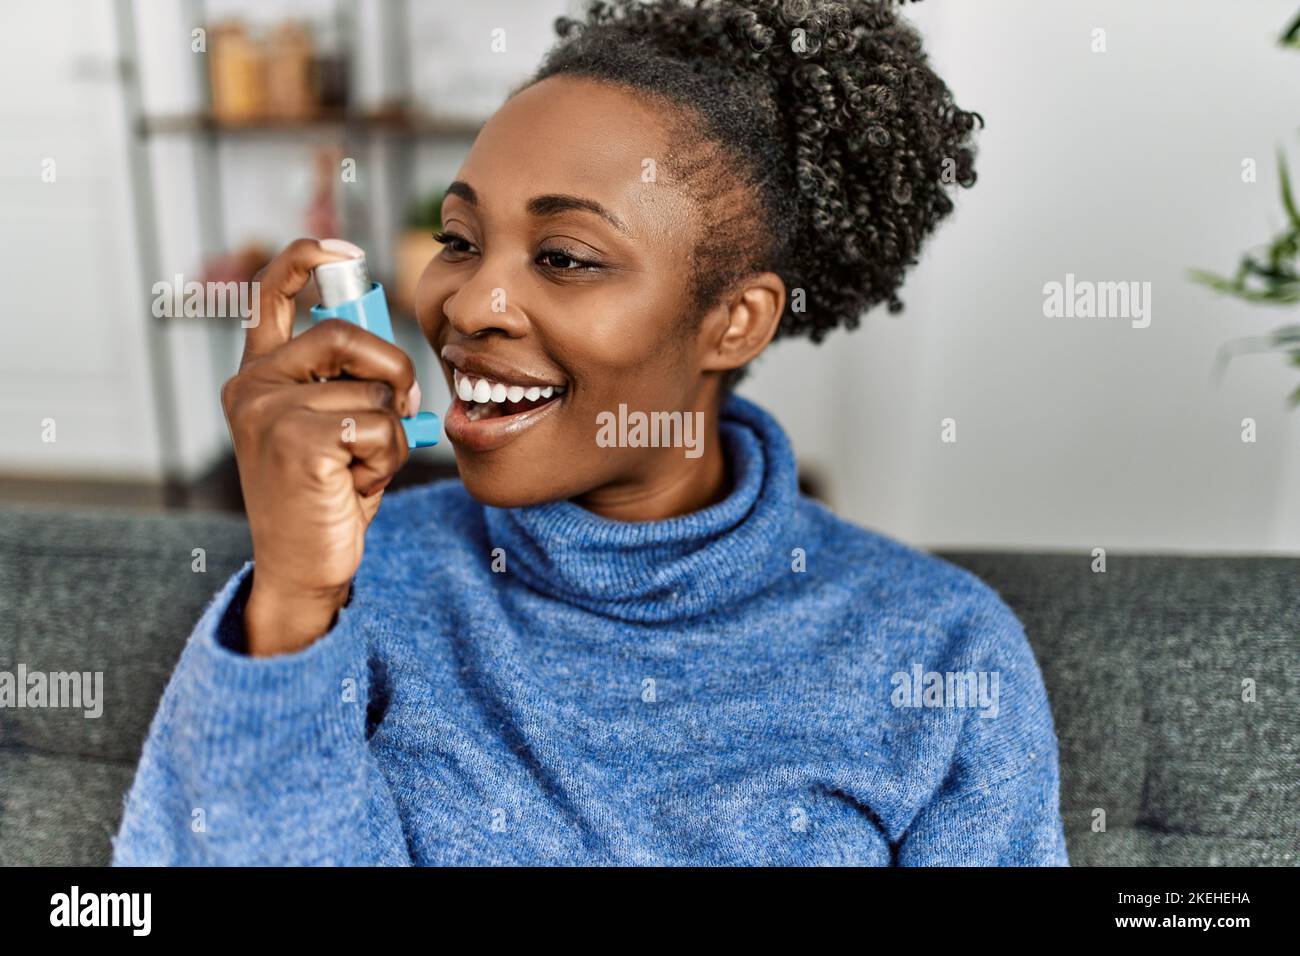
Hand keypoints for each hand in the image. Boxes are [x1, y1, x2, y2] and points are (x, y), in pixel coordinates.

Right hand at [220, 238, 418, 655]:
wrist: (305, 568)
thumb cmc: (329, 497)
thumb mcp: (337, 429)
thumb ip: (351, 385)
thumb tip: (398, 367)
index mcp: (259, 375)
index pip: (271, 295)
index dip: (307, 260)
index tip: (343, 249)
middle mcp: (253, 386)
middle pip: (348, 335)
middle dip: (393, 372)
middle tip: (399, 411)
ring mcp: (268, 411)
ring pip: (376, 391)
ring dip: (390, 435)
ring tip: (359, 469)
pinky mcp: (295, 441)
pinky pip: (379, 427)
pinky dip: (387, 459)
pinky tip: (357, 485)